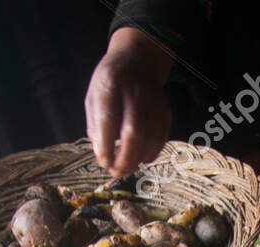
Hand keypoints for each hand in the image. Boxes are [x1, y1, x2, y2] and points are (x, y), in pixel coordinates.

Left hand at [86, 28, 174, 176]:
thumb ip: (96, 124)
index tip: (103, 162)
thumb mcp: (94, 96)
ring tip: (127, 169)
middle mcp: (135, 93)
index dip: (106, 145)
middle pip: (133, 132)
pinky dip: (151, 153)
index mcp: (111, 86)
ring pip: (150, 138)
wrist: (138, 61)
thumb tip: (102, 154)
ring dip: (138, 159)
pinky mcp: (165, 111)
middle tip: (116, 172)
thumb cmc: (111, 83)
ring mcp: (153, 102)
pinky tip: (141, 159)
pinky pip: (161, 138)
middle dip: (125, 158)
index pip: (108, 119)